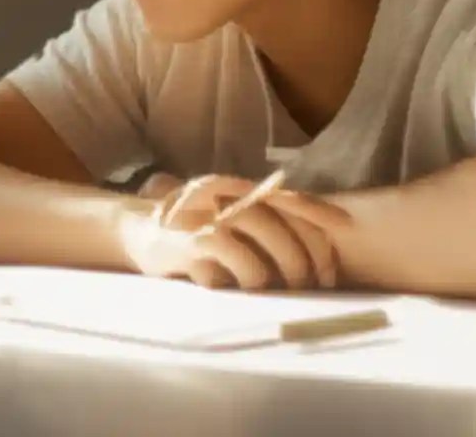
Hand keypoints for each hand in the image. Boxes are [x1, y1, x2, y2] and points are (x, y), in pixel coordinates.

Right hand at [118, 174, 340, 290]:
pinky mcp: (190, 243)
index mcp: (238, 186)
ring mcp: (205, 217)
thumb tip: (314, 250)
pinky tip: (239, 287)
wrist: (136, 231)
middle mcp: (223, 195)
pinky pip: (234, 262)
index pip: (289, 199)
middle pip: (278, 223)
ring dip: (276, 273)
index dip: (319, 221)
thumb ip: (261, 222)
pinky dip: (245, 279)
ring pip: (260, 243)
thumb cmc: (191, 232)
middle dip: (302, 258)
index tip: (339, 248)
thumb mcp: (226, 216)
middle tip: (310, 284)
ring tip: (275, 288)